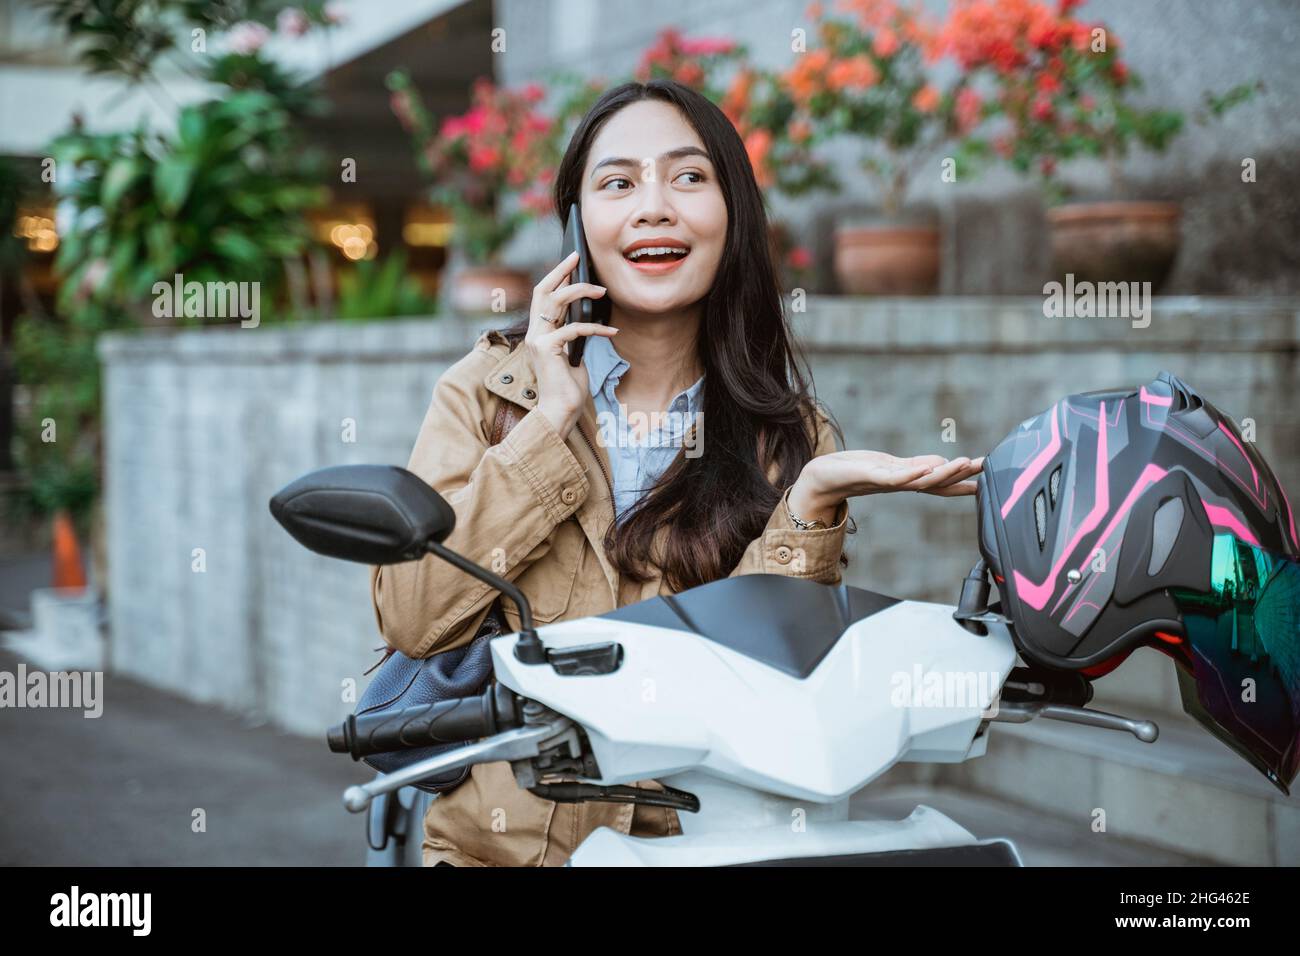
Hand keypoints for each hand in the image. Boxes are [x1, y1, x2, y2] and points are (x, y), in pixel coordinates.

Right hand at [525, 250, 616, 436]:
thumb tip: (588, 316)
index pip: (543, 296)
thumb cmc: (569, 387)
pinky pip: (573, 328)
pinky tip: (611, 331)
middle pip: (543, 291)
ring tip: (601, 291)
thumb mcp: (574, 354)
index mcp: (539, 333)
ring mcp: (538, 340)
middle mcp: (534, 333)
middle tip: (578, 257)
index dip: (556, 276)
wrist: (561, 411)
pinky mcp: (547, 348)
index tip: (572, 262)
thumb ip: (574, 334)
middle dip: (561, 271)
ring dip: (580, 292)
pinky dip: (595, 327)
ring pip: (556, 302)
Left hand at [789, 451, 984, 521]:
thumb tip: (940, 463)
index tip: (987, 476)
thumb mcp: (889, 466)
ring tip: (964, 463)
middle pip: (936, 481)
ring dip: (944, 472)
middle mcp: (900, 483)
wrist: (821, 479)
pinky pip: (896, 476)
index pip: (940, 481)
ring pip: (921, 479)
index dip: (963, 479)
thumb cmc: (853, 471)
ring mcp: (887, 480)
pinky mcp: (871, 475)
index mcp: (906, 479)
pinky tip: (927, 467)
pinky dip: (913, 473)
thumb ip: (914, 467)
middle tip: (983, 467)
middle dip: (961, 475)